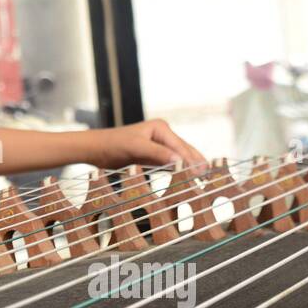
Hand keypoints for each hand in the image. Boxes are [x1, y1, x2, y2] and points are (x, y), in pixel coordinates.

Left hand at [89, 119, 208, 173]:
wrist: (96, 149)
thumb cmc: (113, 144)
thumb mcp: (135, 148)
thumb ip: (157, 154)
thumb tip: (180, 162)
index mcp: (161, 127)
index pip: (180, 147)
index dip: (191, 160)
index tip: (202, 173)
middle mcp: (162, 134)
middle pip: (184, 151)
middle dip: (196, 163)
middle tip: (211, 177)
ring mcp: (158, 145)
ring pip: (179, 158)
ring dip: (190, 167)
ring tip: (205, 179)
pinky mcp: (153, 155)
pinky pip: (170, 164)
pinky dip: (179, 170)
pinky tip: (188, 178)